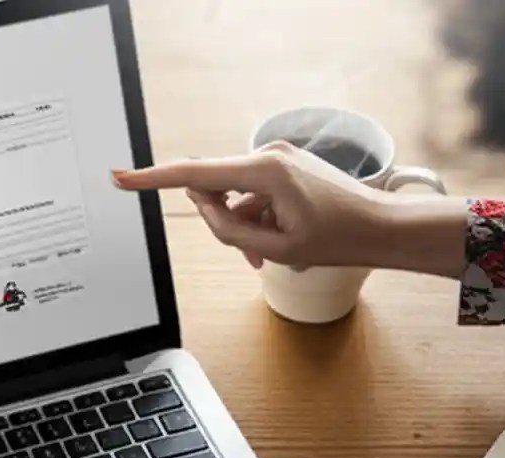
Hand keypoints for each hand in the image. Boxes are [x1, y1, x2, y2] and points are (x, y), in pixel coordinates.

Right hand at [112, 142, 468, 277]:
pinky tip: (278, 243)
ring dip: (244, 228)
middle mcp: (268, 156)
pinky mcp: (284, 166)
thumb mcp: (275, 247)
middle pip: (215, 191)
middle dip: (224, 224)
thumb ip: (228, 229)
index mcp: (264, 171)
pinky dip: (257, 221)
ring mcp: (277, 158)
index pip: (194, 174)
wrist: (382, 229)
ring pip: (234, 198)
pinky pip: (253, 195)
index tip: (122, 178)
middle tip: (253, 254)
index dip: (153, 179)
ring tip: (271, 254)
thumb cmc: (339, 239)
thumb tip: (203, 206)